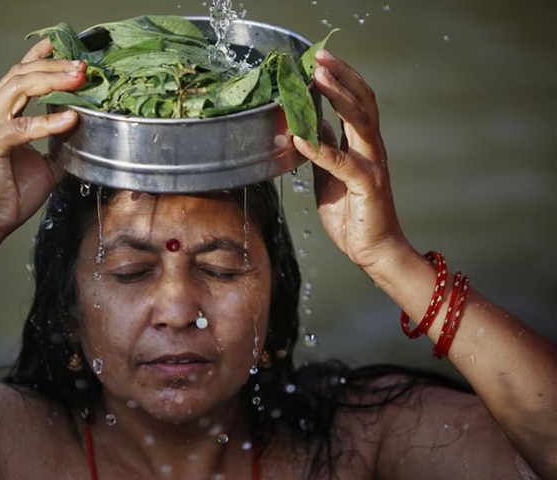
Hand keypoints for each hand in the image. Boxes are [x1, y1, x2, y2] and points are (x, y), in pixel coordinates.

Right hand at [0, 38, 85, 239]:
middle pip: (20, 75)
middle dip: (53, 66)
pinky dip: (47, 122)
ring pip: (18, 89)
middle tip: (81, 65)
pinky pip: (21, 127)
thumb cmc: (12, 192)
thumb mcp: (47, 164)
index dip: (39, 58)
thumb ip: (60, 144)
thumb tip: (85, 135)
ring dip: (50, 81)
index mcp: (1, 114)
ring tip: (78, 79)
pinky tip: (69, 119)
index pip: (19, 76)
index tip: (63, 46)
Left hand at [292, 49, 412, 271]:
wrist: (373, 250)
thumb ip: (326, 150)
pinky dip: (319, 148)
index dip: (340, 79)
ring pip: (359, 120)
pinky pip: (340, 162)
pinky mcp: (366, 185)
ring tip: (317, 78)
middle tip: (320, 57)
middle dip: (341, 76)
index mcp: (363, 145)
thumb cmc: (353, 215)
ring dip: (338, 96)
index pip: (357, 101)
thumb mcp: (331, 176)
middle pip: (362, 101)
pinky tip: (299, 137)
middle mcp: (372, 148)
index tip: (320, 60)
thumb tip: (314, 125)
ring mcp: (372, 164)